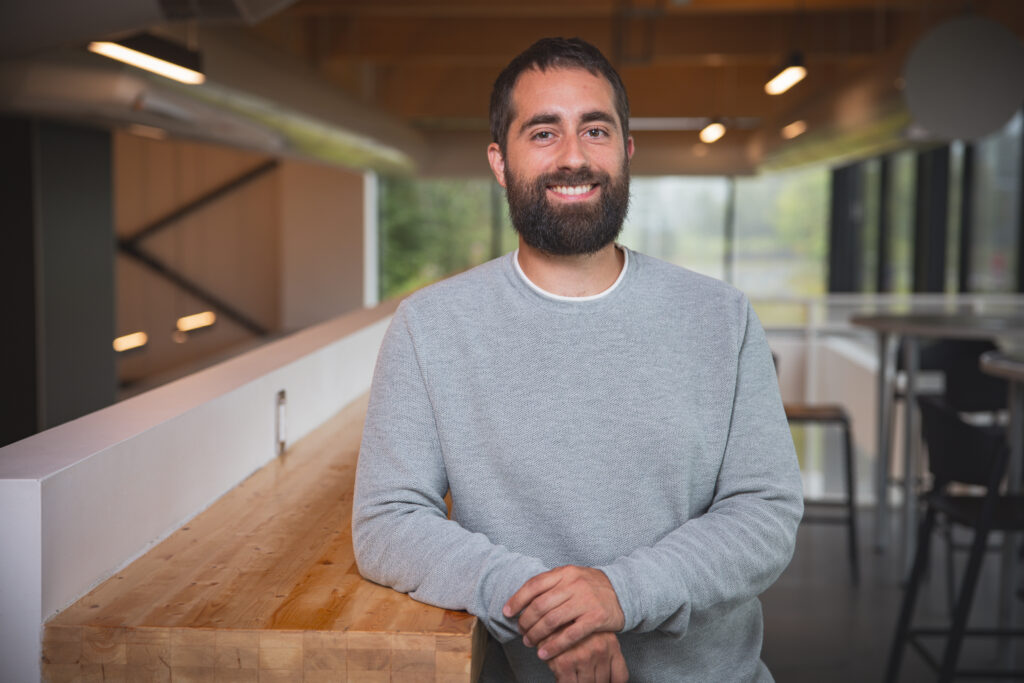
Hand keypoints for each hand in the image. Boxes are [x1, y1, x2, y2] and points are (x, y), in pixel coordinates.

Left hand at [503, 565, 624, 659]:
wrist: (623, 591)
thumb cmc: (591, 586)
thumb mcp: (571, 577)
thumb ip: (551, 585)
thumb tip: (522, 599)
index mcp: (564, 572)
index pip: (534, 585)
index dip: (517, 599)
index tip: (507, 612)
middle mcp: (574, 584)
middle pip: (540, 605)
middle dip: (526, 622)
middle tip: (521, 632)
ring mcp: (586, 600)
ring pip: (552, 621)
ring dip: (536, 635)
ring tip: (529, 643)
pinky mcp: (596, 617)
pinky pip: (570, 634)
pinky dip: (554, 646)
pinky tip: (544, 653)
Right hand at [547, 631, 628, 682]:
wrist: (550, 611)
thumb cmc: (573, 624)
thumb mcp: (597, 633)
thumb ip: (607, 653)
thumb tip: (611, 679)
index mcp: (611, 644)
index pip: (620, 678)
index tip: (604, 681)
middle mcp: (600, 650)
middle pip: (602, 682)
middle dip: (593, 680)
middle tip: (584, 674)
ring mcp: (583, 657)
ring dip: (579, 681)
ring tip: (573, 671)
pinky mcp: (564, 663)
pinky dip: (564, 682)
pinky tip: (562, 674)